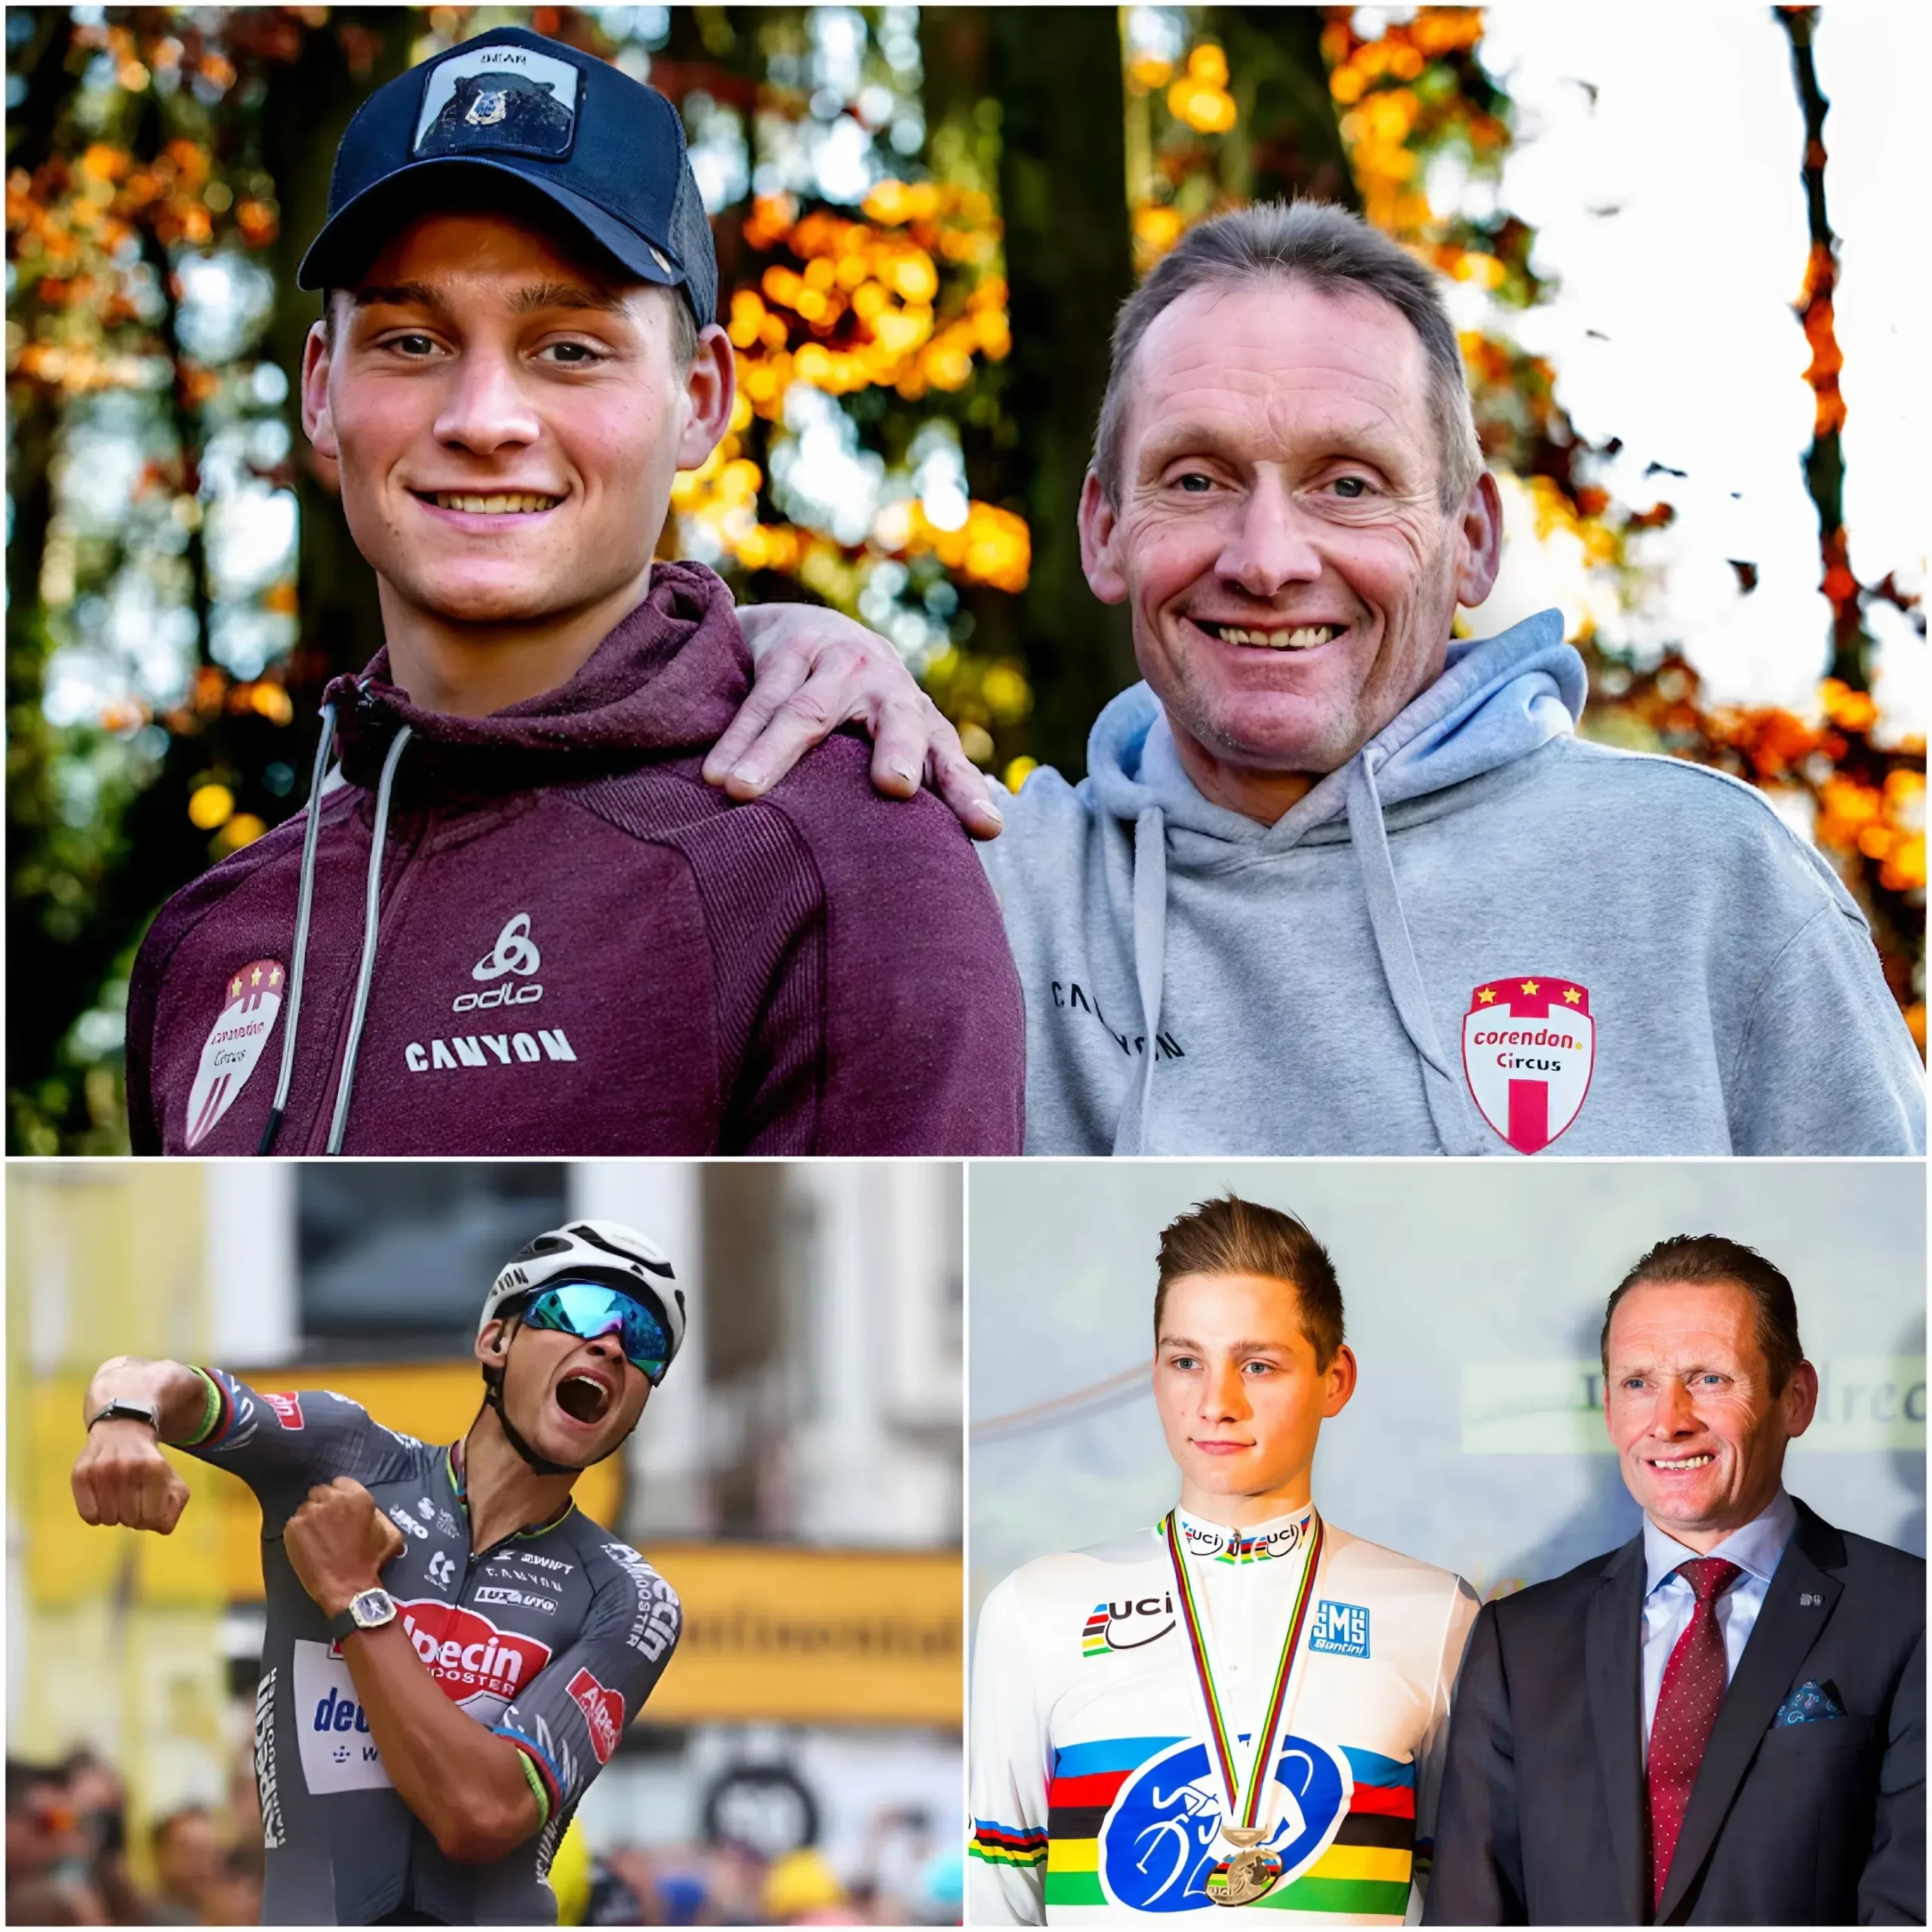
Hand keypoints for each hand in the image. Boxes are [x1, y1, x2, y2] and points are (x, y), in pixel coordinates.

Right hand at [71, 1419, 190, 1533]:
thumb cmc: (149, 1461)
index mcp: (155, 1468)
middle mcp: (128, 1467)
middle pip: (130, 1521)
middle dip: (134, 1517)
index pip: (153, 1519)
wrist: (122, 1429)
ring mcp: (102, 1470)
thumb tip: (161, 1527)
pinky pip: (88, 1515)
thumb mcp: (172, 1478)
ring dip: (115, 1515)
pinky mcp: (80, 1474)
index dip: (152, 1520)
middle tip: (133, 1502)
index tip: (149, 1509)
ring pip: (108, 1520)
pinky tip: (103, 1500)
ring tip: (119, 1498)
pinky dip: (96, 1514)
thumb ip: (175, 1505)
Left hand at [284, 1477, 406, 1618]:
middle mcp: (333, 1498)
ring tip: (316, 1537)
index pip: (341, 1482)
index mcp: (358, 1496)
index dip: (340, 1497)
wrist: (348, 1587)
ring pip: (306, 1507)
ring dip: (310, 1518)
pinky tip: (308, 1545)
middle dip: (324, 1505)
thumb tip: (366, 1510)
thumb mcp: (388, 1532)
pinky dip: (299, 1532)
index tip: (340, 1511)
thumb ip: (377, 1513)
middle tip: (327, 1524)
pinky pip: (294, 1522)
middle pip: (321, 1492)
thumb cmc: (371, 1562)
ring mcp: (311, 1512)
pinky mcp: (293, 1527)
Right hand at [707, 603, 1004, 837]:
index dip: (968, 793)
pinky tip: (715, 774)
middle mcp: (888, 687)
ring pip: (806, 715)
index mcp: (920, 720)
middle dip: (899, 749)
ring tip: (741, 792)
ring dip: (771, 755)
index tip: (988, 828)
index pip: (950, 760)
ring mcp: (839, 663)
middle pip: (897, 722)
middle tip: (897, 784)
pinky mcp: (793, 648)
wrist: (809, 630)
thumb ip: (920, 787)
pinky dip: (736, 738)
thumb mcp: (890, 742)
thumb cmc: (857, 713)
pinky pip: (760, 699)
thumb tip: (964, 865)